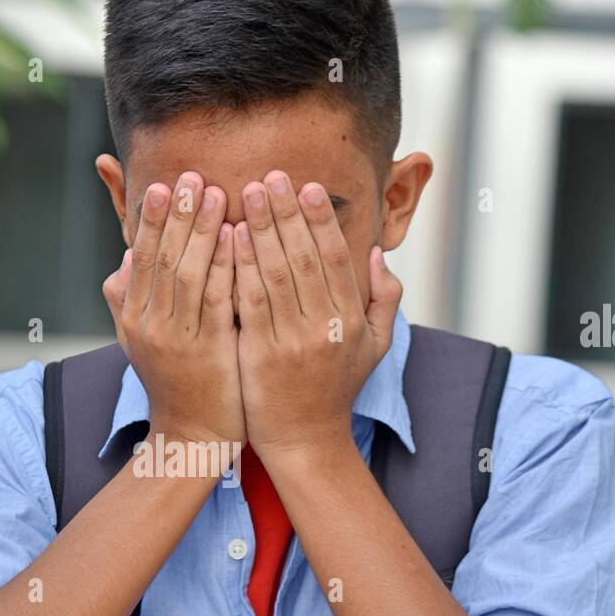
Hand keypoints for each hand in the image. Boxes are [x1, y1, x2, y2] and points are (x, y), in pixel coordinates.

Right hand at [103, 171, 245, 450]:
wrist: (192, 437)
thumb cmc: (174, 383)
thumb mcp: (139, 342)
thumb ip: (127, 301)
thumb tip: (122, 260)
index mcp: (133, 318)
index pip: (141, 258)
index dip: (151, 220)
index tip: (164, 184)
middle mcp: (149, 325)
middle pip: (163, 258)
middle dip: (178, 214)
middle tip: (191, 175)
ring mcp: (178, 340)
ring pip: (188, 274)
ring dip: (202, 230)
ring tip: (217, 193)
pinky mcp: (209, 353)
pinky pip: (217, 301)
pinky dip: (225, 266)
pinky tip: (237, 238)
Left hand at [233, 170, 401, 463]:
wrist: (305, 439)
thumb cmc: (336, 388)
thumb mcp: (376, 346)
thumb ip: (383, 299)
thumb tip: (375, 255)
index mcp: (353, 319)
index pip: (337, 258)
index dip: (321, 220)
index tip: (307, 186)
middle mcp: (325, 327)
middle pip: (305, 258)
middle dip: (287, 213)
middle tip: (271, 175)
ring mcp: (291, 342)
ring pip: (275, 274)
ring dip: (262, 229)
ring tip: (248, 193)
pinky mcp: (260, 355)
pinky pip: (249, 302)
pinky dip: (240, 266)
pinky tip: (231, 237)